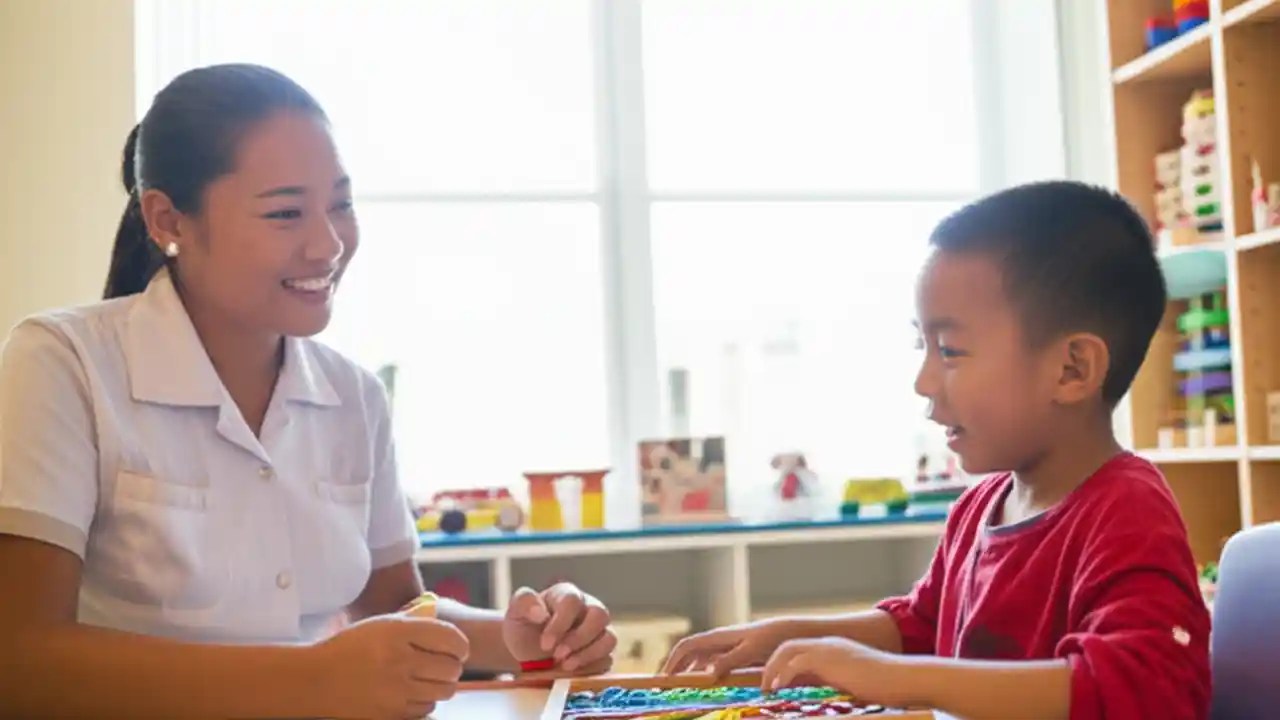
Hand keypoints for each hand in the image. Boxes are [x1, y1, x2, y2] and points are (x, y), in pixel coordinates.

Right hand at [311, 614, 468, 719]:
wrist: (314, 681)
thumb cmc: (349, 648)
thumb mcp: (379, 625)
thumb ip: (413, 621)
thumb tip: (441, 618)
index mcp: (398, 632)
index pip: (451, 639)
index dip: (460, 646)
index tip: (458, 650)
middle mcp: (400, 660)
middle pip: (452, 669)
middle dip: (452, 667)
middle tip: (443, 666)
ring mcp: (396, 691)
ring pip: (443, 692)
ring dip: (439, 686)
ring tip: (426, 680)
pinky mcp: (391, 714)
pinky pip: (426, 710)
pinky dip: (424, 702)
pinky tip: (411, 693)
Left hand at [503, 583, 616, 673]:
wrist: (526, 650)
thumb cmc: (524, 626)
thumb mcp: (516, 612)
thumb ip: (524, 602)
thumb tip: (540, 613)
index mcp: (568, 595)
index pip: (573, 601)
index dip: (560, 623)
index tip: (544, 644)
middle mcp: (589, 609)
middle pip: (599, 615)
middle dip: (578, 638)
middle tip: (557, 655)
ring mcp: (599, 631)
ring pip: (609, 638)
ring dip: (587, 654)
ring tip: (564, 666)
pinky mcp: (602, 653)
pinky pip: (607, 659)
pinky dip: (590, 667)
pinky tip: (571, 672)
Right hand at [662, 618, 794, 679]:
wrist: (786, 632)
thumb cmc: (769, 638)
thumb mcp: (750, 650)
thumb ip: (729, 660)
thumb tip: (708, 671)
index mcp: (717, 638)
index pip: (687, 647)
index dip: (673, 661)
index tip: (664, 679)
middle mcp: (717, 642)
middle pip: (688, 655)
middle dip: (675, 669)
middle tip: (665, 689)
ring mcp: (724, 648)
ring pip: (698, 661)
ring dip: (688, 674)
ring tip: (679, 691)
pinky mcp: (733, 655)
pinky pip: (711, 666)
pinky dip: (703, 676)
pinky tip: (702, 687)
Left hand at [762, 637, 915, 708]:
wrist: (905, 678)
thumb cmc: (889, 687)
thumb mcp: (857, 685)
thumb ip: (839, 684)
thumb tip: (823, 698)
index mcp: (835, 649)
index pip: (801, 649)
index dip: (784, 664)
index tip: (775, 683)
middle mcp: (829, 644)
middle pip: (789, 645)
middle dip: (772, 664)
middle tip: (765, 685)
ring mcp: (829, 649)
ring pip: (788, 650)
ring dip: (773, 668)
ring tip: (768, 688)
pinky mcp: (831, 659)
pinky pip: (797, 661)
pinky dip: (783, 673)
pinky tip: (779, 688)